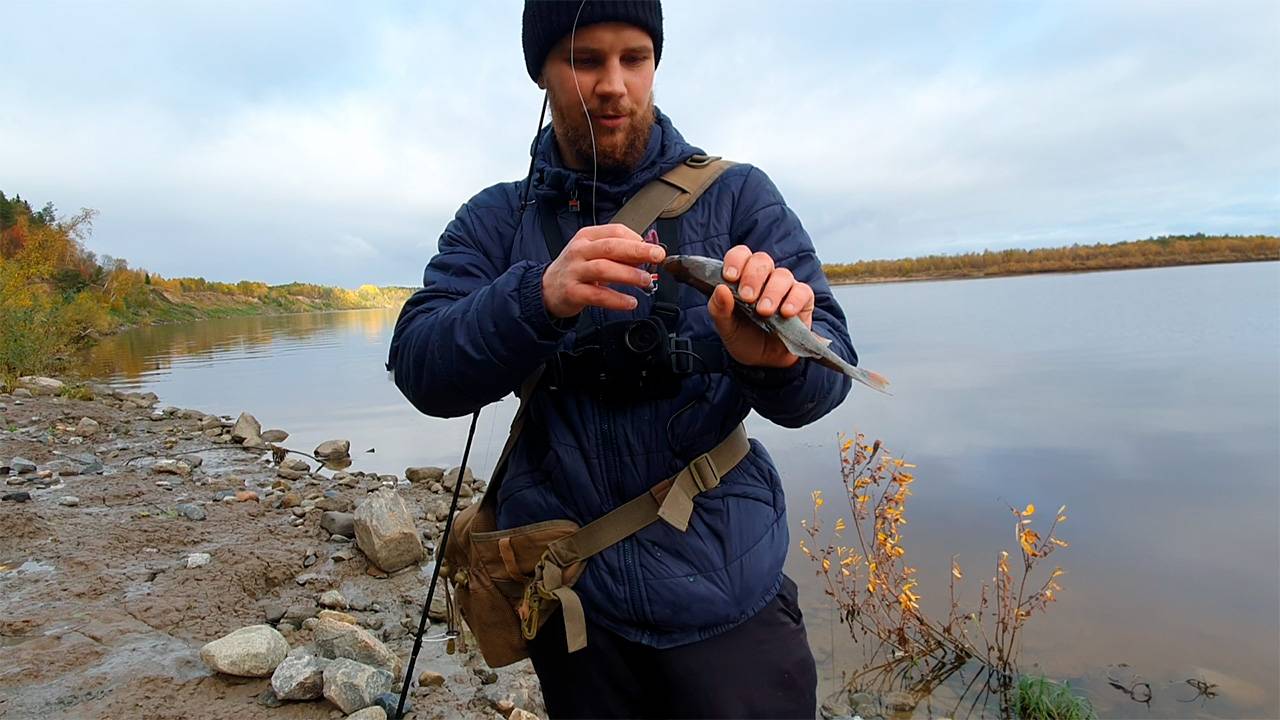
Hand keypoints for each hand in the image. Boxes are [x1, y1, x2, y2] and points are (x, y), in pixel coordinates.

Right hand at [541, 223, 665, 318]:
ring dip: (628, 274)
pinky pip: (598, 295)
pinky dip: (616, 299)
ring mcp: (575, 271)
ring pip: (604, 269)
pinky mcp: (573, 292)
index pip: (615, 231)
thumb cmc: (576, 269)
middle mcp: (580, 251)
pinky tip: (630, 301)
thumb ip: (618, 253)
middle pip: (611, 247)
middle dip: (638, 251)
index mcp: (587, 237)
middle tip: (657, 256)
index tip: (653, 248)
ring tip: (645, 280)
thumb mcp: (593, 254)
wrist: (547, 289)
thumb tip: (646, 254)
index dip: (636, 239)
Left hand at [708, 245, 815, 367]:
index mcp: (742, 277)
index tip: (730, 277)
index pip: (741, 254)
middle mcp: (764, 278)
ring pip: (782, 275)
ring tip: (763, 311)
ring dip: (772, 292)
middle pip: (762, 260)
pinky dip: (794, 300)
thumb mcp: (725, 327)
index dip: (736, 260)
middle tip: (747, 297)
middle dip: (753, 277)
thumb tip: (720, 289)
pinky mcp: (802, 301)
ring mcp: (785, 287)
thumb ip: (719, 309)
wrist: (763, 361)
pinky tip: (785, 313)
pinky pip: (803, 291)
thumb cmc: (743, 338)